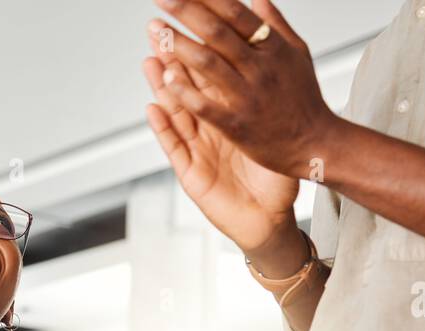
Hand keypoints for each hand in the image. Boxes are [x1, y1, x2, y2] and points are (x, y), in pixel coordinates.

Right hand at [144, 32, 298, 255]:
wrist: (270, 217)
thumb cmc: (274, 174)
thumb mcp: (274, 125)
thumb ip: (267, 88)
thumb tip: (272, 51)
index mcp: (228, 112)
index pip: (209, 71)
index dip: (198, 45)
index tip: (190, 19)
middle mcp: (208, 126)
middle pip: (186, 86)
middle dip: (172, 58)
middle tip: (158, 29)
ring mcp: (197, 149)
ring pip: (176, 112)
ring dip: (161, 88)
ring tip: (150, 61)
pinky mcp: (192, 174)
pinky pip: (176, 149)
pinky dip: (165, 129)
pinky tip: (154, 109)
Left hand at [150, 0, 335, 179]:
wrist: (316, 145)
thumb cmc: (304, 100)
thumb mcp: (297, 54)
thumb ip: (275, 25)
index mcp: (273, 48)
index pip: (236, 13)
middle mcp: (259, 68)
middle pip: (217, 33)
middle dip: (186, 12)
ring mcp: (248, 97)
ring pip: (208, 65)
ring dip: (178, 46)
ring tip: (156, 30)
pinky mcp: (238, 126)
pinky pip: (207, 106)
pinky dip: (186, 93)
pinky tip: (167, 78)